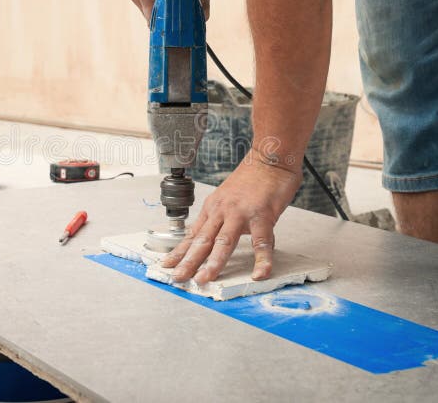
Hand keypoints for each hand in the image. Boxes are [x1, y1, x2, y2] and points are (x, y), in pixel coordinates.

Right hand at [126, 0, 209, 22]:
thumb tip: (204, 16)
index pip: (156, 22)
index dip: (172, 28)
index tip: (185, 29)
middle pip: (154, 18)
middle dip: (171, 18)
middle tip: (188, 13)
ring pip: (152, 11)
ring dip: (166, 9)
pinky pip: (150, 2)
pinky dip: (162, 1)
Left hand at [161, 150, 301, 283]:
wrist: (270, 157)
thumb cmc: (253, 178)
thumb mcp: (228, 198)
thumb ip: (224, 219)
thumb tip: (220, 238)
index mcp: (213, 208)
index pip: (192, 234)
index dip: (179, 251)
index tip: (167, 265)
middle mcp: (222, 211)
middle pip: (201, 240)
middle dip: (188, 262)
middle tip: (178, 278)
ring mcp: (241, 213)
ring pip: (223, 242)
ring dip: (213, 263)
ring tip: (204, 279)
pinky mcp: (262, 215)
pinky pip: (261, 242)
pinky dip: (261, 260)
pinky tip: (260, 273)